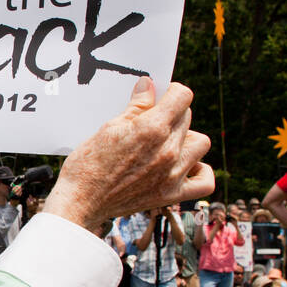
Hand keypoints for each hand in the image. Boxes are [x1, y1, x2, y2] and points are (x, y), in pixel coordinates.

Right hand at [43, 78, 212, 231]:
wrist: (81, 201)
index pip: (182, 96)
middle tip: (153, 121)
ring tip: (168, 143)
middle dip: (172, 114)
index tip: (161, 97)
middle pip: (187, 118)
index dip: (171, 92)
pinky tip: (186, 165)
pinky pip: (205, 180)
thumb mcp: (109, 127)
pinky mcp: (171, 194)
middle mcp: (167, 151)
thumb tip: (148, 85)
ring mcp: (172, 174)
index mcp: (152, 129)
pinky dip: (200, 170)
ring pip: (201, 143)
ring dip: (187, 138)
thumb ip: (136, 106)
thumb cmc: (88, 164)